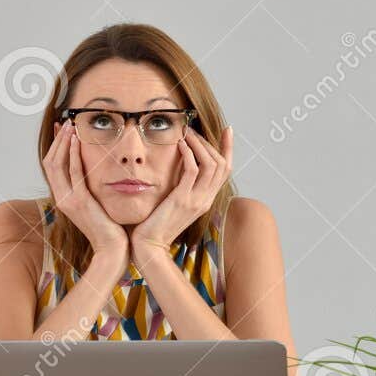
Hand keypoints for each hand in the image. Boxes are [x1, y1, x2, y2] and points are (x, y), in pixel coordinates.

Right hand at [43, 121, 127, 265]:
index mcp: (64, 198)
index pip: (52, 167)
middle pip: (50, 162)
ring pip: (58, 164)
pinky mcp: (80, 201)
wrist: (113, 249)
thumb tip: (95, 172)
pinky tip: (78, 140)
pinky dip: (73, 154)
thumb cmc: (111, 228)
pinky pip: (74, 172)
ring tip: (70, 125)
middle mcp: (62, 198)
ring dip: (64, 142)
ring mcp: (68, 200)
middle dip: (57, 140)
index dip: (55, 146)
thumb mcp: (96, 204)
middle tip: (65, 122)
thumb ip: (91, 189)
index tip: (62, 129)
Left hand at [131, 125, 233, 258]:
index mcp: (205, 200)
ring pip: (211, 165)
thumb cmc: (155, 225)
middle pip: (222, 165)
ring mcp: (196, 200)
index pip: (225, 171)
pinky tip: (180, 145)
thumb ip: (181, 186)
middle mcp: (205, 200)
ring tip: (187, 134)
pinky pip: (193, 171)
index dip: (228, 149)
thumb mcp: (174, 203)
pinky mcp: (182, 200)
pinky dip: (189, 154)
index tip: (227, 130)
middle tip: (195, 130)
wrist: (148, 246)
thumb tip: (179, 164)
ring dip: (200, 145)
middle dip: (212, 143)